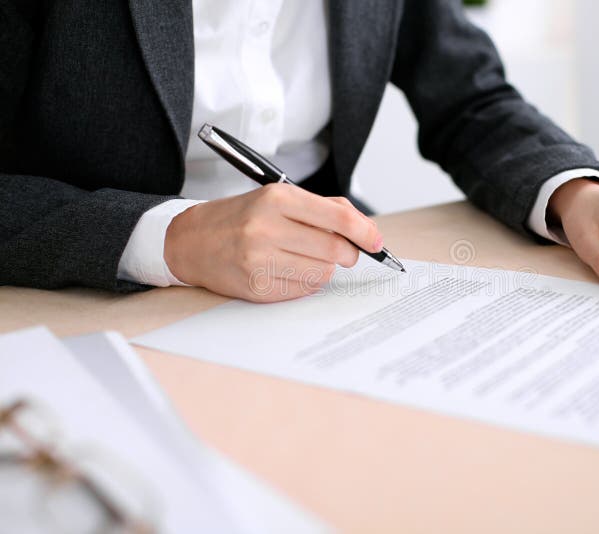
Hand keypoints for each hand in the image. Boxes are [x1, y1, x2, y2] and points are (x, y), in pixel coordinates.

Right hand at [164, 184, 382, 302]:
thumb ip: (323, 208)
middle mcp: (266, 228)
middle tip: (344, 252)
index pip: (338, 218)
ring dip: (324, 268)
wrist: (190, 240)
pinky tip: (289, 270)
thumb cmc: (240, 218)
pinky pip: (303, 290)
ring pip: (322, 273)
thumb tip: (364, 228)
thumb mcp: (277, 198)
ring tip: (304, 257)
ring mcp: (260, 260)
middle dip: (348, 254)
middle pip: (336, 250)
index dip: (365, 232)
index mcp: (277, 199)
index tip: (376, 242)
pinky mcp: (256, 287)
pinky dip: (306, 282)